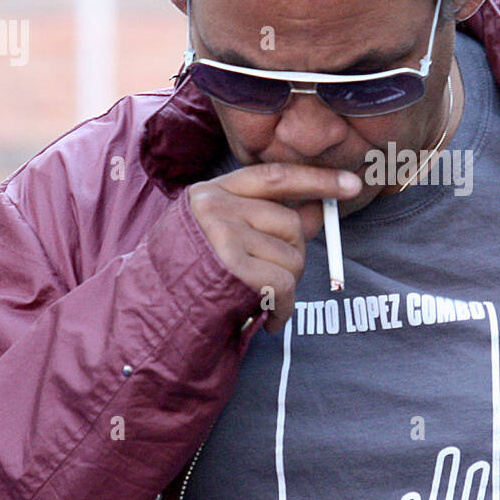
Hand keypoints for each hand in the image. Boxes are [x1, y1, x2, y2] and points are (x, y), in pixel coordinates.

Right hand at [185, 163, 361, 332]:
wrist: (146, 322)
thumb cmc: (190, 283)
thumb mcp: (223, 241)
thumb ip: (268, 223)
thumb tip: (321, 209)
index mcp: (211, 193)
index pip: (274, 176)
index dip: (316, 179)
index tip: (353, 184)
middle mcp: (214, 206)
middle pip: (290, 224)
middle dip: (293, 258)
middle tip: (270, 283)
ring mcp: (221, 234)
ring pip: (291, 258)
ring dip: (285, 289)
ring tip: (259, 302)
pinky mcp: (230, 267)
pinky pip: (283, 285)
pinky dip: (283, 308)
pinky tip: (267, 319)